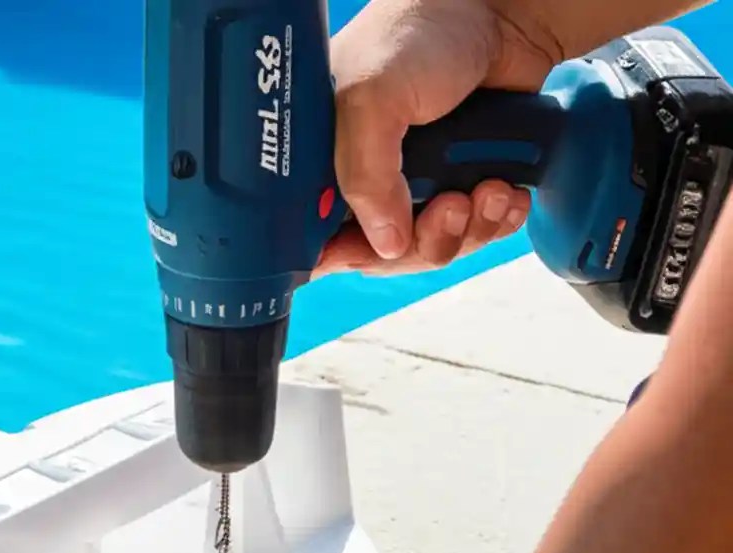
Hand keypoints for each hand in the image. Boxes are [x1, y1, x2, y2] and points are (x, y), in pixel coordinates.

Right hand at [315, 0, 564, 276]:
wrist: (499, 11)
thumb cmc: (419, 33)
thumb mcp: (372, 99)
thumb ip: (366, 176)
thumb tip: (385, 246)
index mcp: (325, 161)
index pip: (321, 236)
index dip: (351, 253)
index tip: (380, 251)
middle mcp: (368, 178)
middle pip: (387, 253)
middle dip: (426, 241)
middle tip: (449, 206)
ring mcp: (418, 183)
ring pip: (436, 247)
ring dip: (469, 229)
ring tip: (489, 188)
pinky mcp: (463, 181)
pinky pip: (476, 231)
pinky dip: (496, 221)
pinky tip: (506, 191)